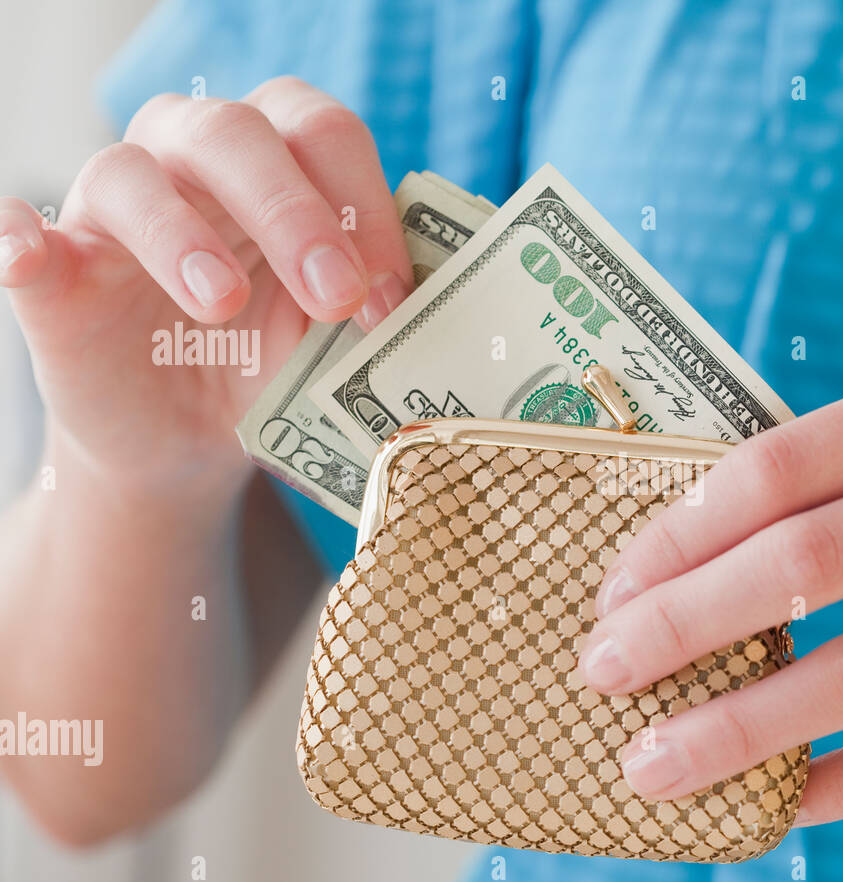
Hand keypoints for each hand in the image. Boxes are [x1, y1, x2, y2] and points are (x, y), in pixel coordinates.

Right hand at [0, 76, 410, 503]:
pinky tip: (26, 252)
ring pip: (131, 172)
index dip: (365, 204)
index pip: (322, 133)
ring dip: (180, 233)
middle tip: (336, 296)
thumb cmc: (275, 367)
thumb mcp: (337, 341)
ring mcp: (114, 211)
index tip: (392, 298)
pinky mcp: (54, 271)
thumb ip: (381, 312)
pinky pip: (21, 234)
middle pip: (236, 134)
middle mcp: (193, 162)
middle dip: (294, 212)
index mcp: (278, 162)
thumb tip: (452, 310)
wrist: (193, 440)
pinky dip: (15, 235)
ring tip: (219, 306)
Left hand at [579, 367, 842, 824]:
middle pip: (804, 562)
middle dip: (681, 624)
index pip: (778, 466)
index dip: (677, 533)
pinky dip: (837, 782)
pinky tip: (772, 807)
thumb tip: (678, 562)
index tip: (612, 588)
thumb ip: (836, 482)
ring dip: (739, 727)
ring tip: (650, 764)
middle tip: (600, 671)